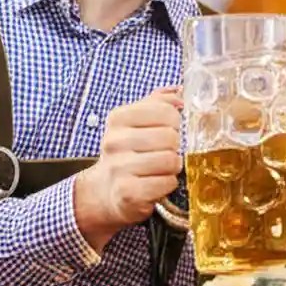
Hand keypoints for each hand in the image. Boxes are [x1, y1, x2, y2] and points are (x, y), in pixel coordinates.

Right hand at [74, 87, 182, 249]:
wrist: (107, 191)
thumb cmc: (128, 153)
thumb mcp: (137, 122)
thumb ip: (158, 103)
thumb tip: (178, 92)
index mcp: (118, 118)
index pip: (165, 111)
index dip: (175, 122)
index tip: (167, 131)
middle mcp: (114, 141)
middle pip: (170, 136)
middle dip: (175, 147)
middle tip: (164, 153)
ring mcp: (119, 168)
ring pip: (170, 160)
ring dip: (173, 166)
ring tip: (161, 169)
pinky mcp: (127, 192)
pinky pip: (167, 182)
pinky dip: (169, 184)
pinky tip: (157, 183)